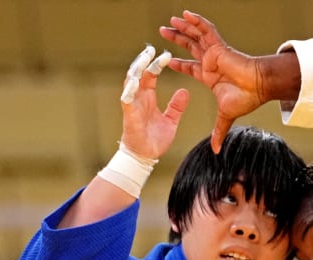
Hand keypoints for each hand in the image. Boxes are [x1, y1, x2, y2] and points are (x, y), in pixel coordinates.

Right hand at [119, 45, 189, 159]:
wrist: (145, 157)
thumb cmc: (155, 139)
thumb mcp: (171, 121)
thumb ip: (176, 106)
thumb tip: (185, 91)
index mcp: (148, 97)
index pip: (151, 75)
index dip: (157, 64)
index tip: (167, 55)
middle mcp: (138, 98)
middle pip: (138, 73)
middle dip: (144, 60)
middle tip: (151, 49)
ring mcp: (132, 105)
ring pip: (130, 82)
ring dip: (136, 70)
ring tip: (143, 59)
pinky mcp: (129, 115)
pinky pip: (127, 99)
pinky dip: (130, 90)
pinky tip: (135, 81)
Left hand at [159, 11, 266, 152]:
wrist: (258, 88)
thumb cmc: (245, 99)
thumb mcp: (225, 117)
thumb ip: (218, 131)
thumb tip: (216, 150)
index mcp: (210, 76)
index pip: (190, 67)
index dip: (178, 63)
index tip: (167, 61)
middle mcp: (211, 62)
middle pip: (189, 47)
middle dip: (176, 39)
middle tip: (162, 31)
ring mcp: (214, 53)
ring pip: (195, 36)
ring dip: (182, 28)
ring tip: (170, 21)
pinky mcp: (219, 46)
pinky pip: (206, 30)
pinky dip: (196, 21)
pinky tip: (185, 15)